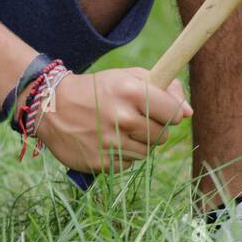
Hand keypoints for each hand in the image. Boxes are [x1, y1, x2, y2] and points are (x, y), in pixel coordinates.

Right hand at [33, 67, 192, 173]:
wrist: (53, 107)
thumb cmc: (98, 89)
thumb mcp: (127, 76)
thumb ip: (162, 88)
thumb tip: (189, 112)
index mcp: (132, 92)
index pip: (174, 112)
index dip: (173, 112)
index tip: (166, 111)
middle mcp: (123, 118)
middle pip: (163, 135)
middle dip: (155, 128)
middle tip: (137, 119)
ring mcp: (112, 143)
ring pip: (147, 151)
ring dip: (139, 142)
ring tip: (120, 129)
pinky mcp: (101, 163)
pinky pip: (128, 164)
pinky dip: (123, 155)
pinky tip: (108, 141)